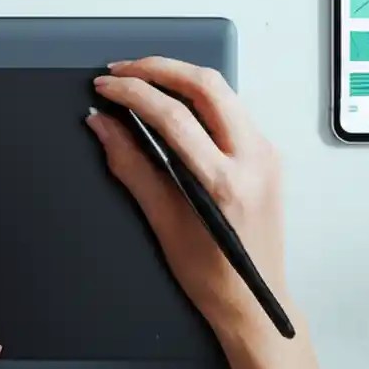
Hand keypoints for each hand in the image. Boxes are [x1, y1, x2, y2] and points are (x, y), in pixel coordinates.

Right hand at [86, 57, 288, 337]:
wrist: (253, 300)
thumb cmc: (211, 274)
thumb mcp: (161, 220)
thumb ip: (130, 165)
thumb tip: (103, 125)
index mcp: (225, 181)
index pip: (173, 115)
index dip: (133, 93)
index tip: (106, 88)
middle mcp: (254, 159)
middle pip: (205, 85)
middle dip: (158, 68)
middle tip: (121, 71)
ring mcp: (265, 153)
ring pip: (221, 90)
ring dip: (179, 76)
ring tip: (140, 79)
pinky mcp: (266, 154)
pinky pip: (230, 108)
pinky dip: (197, 95)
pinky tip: (171, 100)